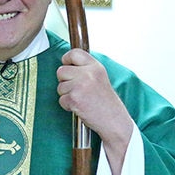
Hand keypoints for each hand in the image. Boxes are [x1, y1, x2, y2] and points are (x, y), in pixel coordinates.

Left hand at [56, 49, 132, 174]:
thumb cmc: (106, 102)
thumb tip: (67, 64)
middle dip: (65, 81)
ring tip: (81, 99)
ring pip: (60, 87)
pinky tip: (80, 107)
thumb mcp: (99, 78)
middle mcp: (88, 74)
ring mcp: (80, 86)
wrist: (114, 120)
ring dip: (66, 95)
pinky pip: (61, 100)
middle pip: (61, 71)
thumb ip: (85, 70)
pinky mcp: (74, 99)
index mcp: (96, 67)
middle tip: (77, 89)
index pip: (74, 53)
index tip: (67, 65)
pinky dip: (67, 106)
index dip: (67, 60)